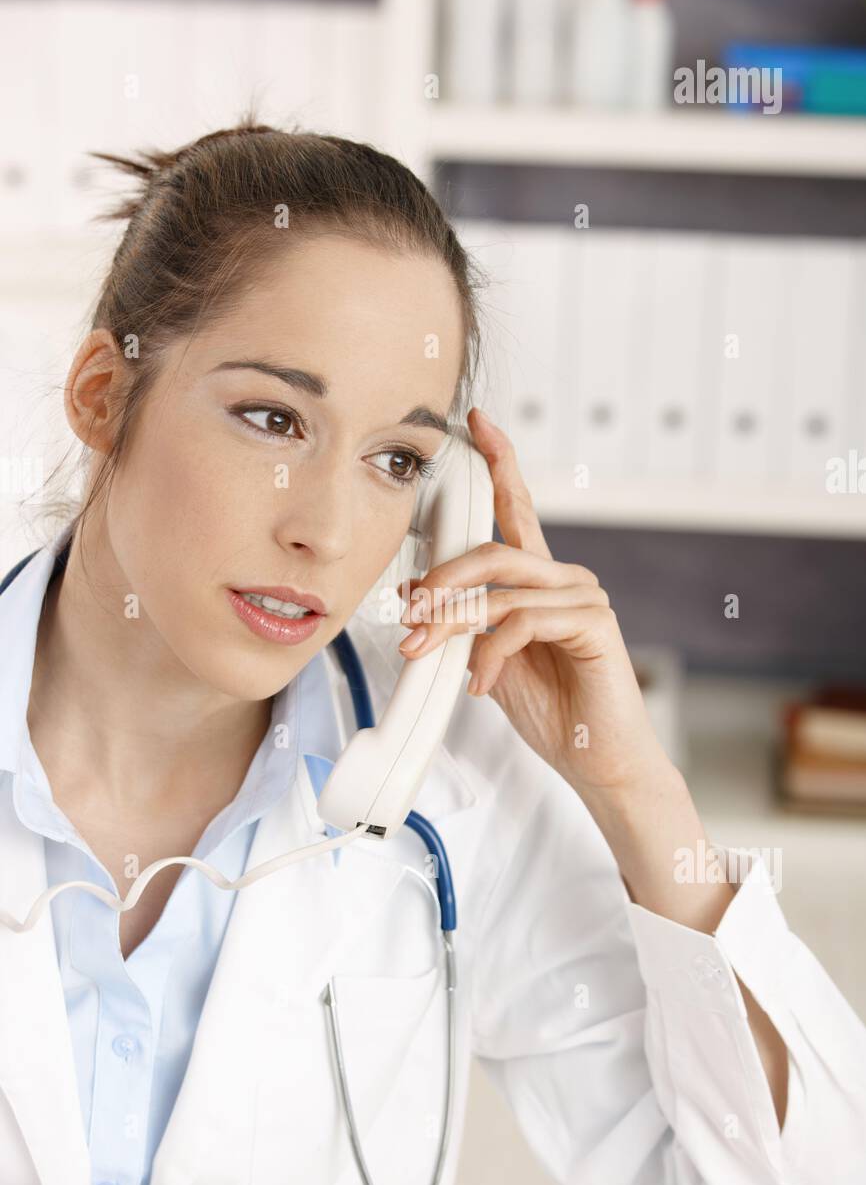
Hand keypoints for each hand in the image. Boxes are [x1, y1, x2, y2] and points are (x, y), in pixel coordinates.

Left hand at [398, 408, 673, 797]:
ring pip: (499, 587)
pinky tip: (482, 683)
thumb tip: (414, 597)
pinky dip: (490, 653)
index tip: (478, 423)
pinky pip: (522, 620)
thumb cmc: (553, 711)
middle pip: (491, 549)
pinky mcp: (593, 623)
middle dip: (438, 580)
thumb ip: (462, 624)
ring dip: (450, 622)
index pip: (517, 508)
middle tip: (407, 615)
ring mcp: (583, 597)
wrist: (599, 761)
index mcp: (540, 581)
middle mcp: (565, 578)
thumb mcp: (488, 660)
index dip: (500, 461)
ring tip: (425, 652)